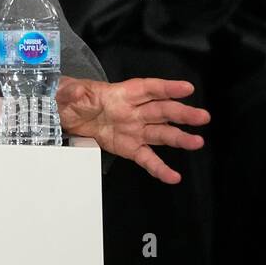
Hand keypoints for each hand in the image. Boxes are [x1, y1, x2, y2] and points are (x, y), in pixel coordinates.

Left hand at [56, 76, 207, 183]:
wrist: (63, 115)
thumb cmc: (71, 98)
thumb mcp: (67, 90)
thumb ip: (74, 91)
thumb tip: (76, 91)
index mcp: (121, 93)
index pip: (148, 89)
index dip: (167, 88)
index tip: (187, 88)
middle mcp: (133, 111)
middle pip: (162, 111)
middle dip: (182, 113)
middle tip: (202, 117)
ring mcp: (134, 130)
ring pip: (161, 134)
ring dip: (180, 138)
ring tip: (197, 143)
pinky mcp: (129, 148)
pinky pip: (147, 158)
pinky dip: (160, 168)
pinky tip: (173, 176)